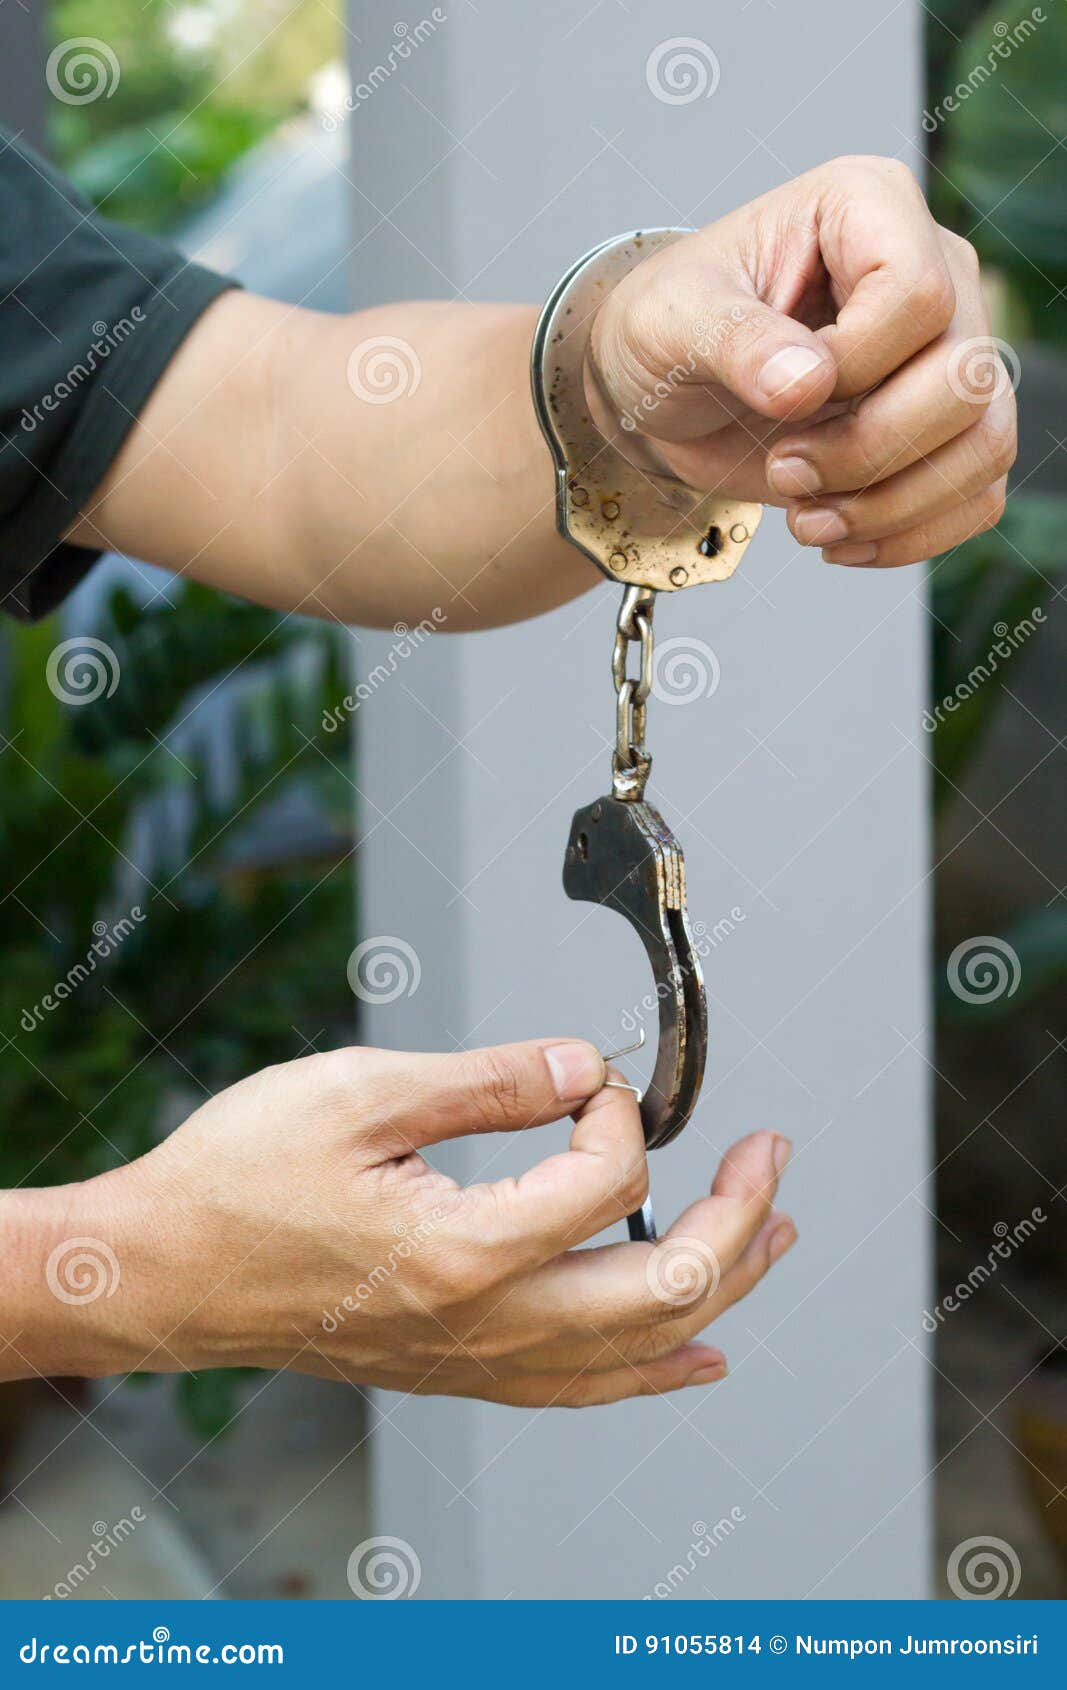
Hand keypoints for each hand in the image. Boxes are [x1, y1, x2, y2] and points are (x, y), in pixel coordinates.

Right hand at [25, 1040, 795, 1406]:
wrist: (162, 1272)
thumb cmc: (240, 1180)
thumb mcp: (363, 1093)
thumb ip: (490, 1081)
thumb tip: (585, 1065)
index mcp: (464, 1250)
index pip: (608, 1183)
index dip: (620, 1113)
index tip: (592, 1080)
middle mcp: (482, 1326)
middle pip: (664, 1287)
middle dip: (741, 1219)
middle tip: (774, 1158)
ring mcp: (472, 1361)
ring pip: (638, 1349)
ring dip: (723, 1289)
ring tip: (776, 1240)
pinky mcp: (455, 1369)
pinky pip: (583, 1388)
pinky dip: (656, 1369)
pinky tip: (699, 1353)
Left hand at [591, 155, 1015, 566]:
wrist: (663, 394)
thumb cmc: (666, 332)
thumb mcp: (672, 323)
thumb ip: (736, 342)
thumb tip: (807, 384)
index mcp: (870, 207)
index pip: (917, 295)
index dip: (854, 368)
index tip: (779, 396)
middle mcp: (933, 269)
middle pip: (964, 378)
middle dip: (867, 452)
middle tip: (782, 471)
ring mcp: (951, 350)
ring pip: (985, 443)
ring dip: (892, 505)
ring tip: (807, 518)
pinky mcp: (947, 428)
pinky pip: (977, 494)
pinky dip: (909, 534)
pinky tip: (838, 535)